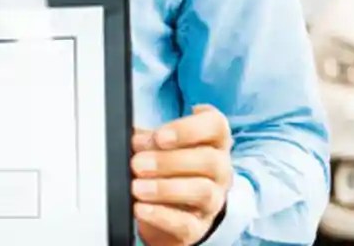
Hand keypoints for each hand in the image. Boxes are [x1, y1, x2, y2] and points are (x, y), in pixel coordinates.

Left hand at [131, 104, 233, 245]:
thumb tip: (132, 138)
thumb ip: (149, 139)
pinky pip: (186, 223)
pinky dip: (161, 215)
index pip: (215, 126)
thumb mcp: (161, 146)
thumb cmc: (170, 166)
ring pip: (201, 191)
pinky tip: (141, 208)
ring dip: (165, 188)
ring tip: (137, 187)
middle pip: (208, 160)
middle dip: (169, 161)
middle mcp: (220, 169)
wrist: (173, 208)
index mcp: (214, 140)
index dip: (189, 129)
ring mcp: (214, 200)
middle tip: (138, 163)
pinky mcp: (199, 227)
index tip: (159, 136)